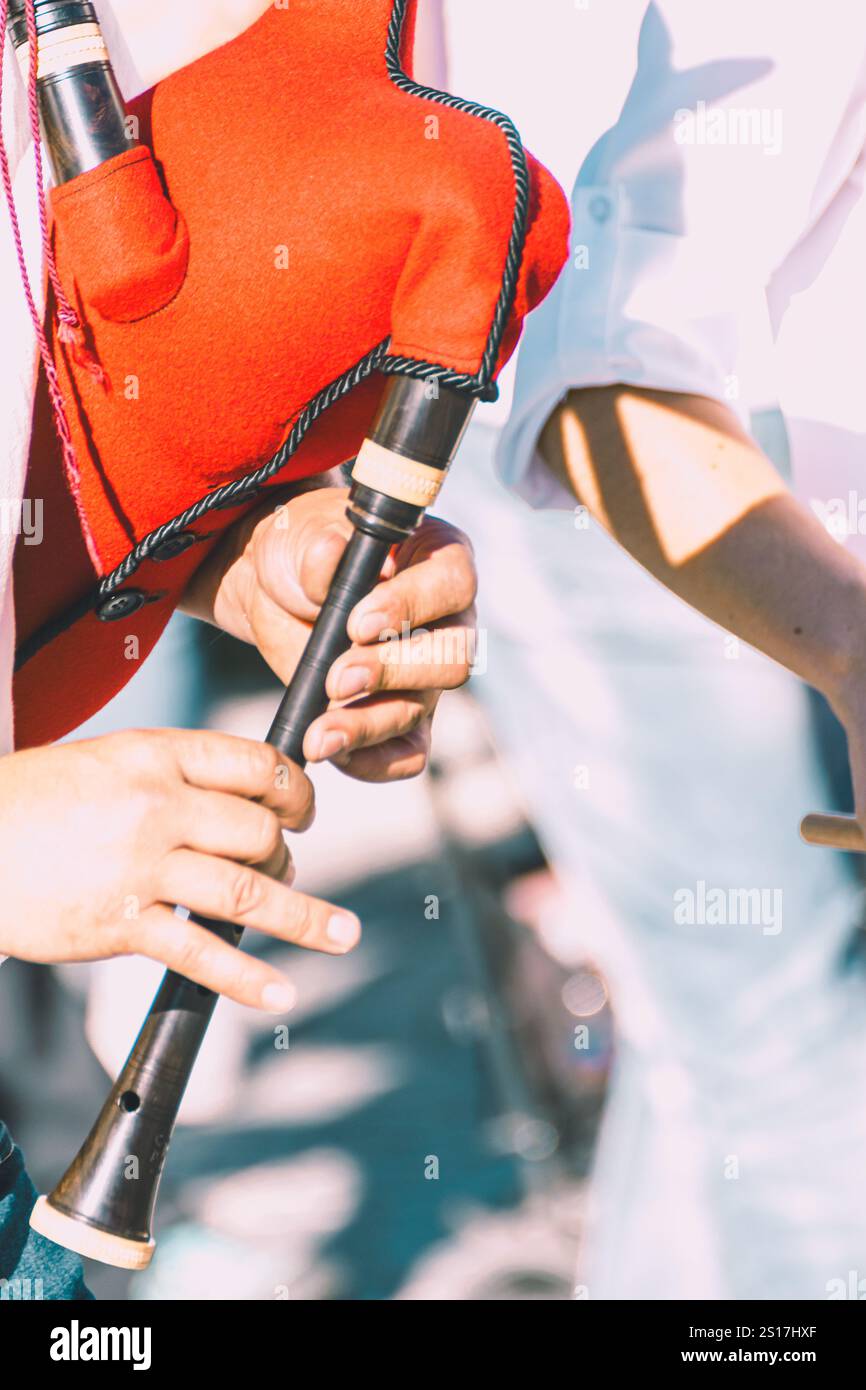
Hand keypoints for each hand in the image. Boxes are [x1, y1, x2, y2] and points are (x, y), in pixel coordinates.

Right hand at [0, 730, 360, 1007]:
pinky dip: (246, 977)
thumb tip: (243, 799)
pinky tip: (280, 992)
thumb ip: (175, 774)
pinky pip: (199, 953)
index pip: (255, 765)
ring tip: (345, 935)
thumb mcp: (109, 759)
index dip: (295, 791)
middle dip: (285, 854)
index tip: (303, 811)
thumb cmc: (37, 800)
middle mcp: (157, 806)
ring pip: (247, 890)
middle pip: (260, 831)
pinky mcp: (120, 925)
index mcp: (156, 754)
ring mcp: (141, 867)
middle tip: (283, 868)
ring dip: (305, 917)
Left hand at [189, 486, 477, 781]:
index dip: (412, 607)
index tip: (357, 624)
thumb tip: (331, 556)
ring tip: (318, 733)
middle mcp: (446, 622)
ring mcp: (427, 676)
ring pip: (421, 710)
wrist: (275, 591)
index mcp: (438, 560)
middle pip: (452, 660)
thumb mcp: (303, 535)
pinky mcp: (400, 717)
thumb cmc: (304, 549)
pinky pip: (407, 754)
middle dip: (392, 673)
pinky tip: (332, 751)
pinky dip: (372, 761)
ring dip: (368, 724)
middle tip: (337, 678)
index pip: (453, 586)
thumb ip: (318, 548)